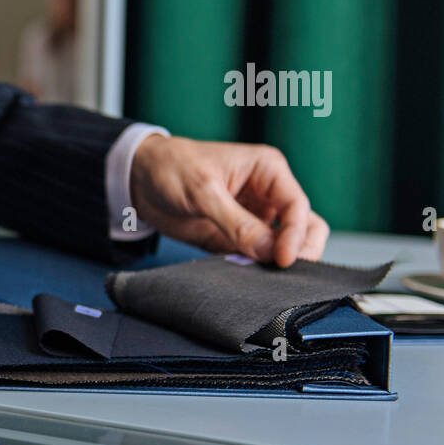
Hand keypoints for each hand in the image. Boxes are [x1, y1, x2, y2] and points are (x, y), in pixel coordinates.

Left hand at [129, 135, 329, 266]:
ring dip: (278, 261)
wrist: (139, 178)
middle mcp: (267, 195)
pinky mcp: (236, 238)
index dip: (296, 235)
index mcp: (268, 171)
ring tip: (265, 276)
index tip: (283, 259)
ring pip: (283, 244)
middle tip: (284, 271)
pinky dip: (256, 268)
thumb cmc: (172, 168)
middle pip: (304, 226)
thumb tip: (268, 252)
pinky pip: (256, 256)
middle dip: (301, 249)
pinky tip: (246, 276)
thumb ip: (235, 222)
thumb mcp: (203, 191)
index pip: (297, 206)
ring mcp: (254, 218)